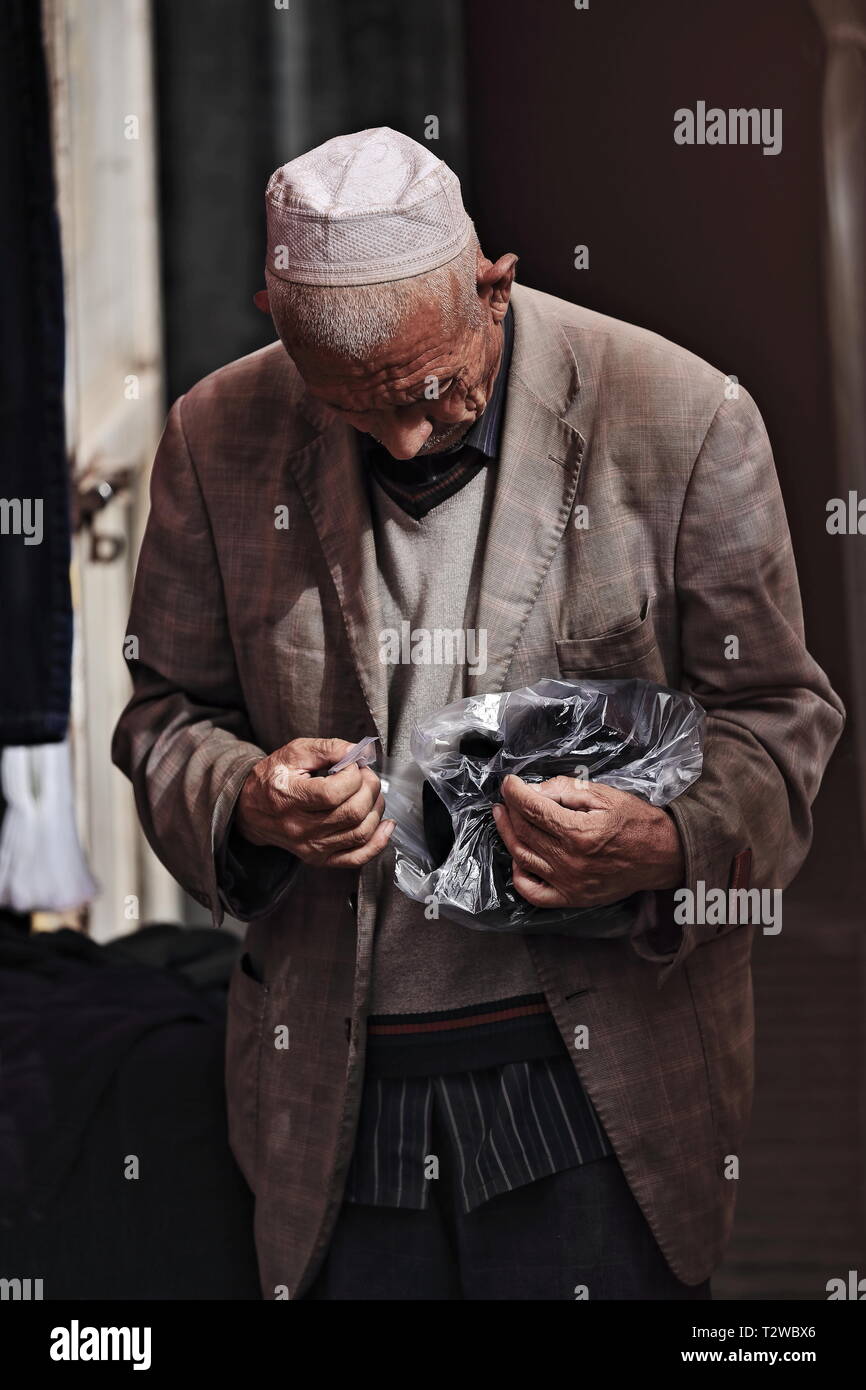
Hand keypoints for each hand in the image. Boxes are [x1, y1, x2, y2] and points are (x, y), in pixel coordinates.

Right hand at [234, 737, 393, 867]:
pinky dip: (378, 843)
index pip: (333, 793)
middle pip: (351, 813)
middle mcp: (298, 827)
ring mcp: (310, 846)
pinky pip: (356, 858)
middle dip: (369, 788)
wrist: (252, 809)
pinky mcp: (319, 858)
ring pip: (359, 833)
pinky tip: (385, 824)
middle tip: (365, 775)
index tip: (351, 764)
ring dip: (376, 809)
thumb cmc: (274, 778)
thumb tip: (359, 751)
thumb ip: (328, 748)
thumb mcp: (294, 753)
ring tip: (370, 792)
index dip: (352, 774)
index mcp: (288, 797)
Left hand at [491, 774, 683, 908]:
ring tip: (504, 817)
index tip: (509, 782)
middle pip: (524, 831)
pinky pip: (533, 892)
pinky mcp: (572, 898)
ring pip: (522, 857)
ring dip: (507, 834)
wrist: (662, 855)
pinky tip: (519, 857)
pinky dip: (519, 875)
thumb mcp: (604, 794)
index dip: (515, 792)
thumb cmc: (635, 821)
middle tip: (507, 797)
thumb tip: (532, 790)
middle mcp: (570, 861)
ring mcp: (568, 883)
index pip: (532, 809)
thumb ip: (565, 789)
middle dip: (510, 809)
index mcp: (579, 832)